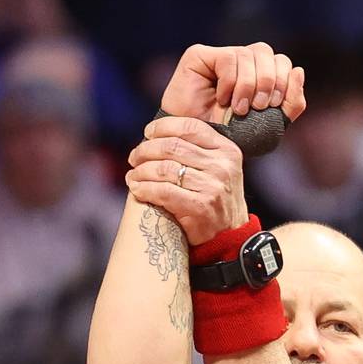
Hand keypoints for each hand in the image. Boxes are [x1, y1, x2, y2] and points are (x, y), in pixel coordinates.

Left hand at [127, 115, 251, 244]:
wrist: (230, 236)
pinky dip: (144, 189)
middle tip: (134, 158)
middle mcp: (221, 166)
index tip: (148, 133)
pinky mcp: (200, 207)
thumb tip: (159, 134)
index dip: (163, 127)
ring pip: (164, 168)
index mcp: (226, 150)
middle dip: (145, 150)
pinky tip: (137, 190)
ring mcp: (212, 186)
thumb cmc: (216, 199)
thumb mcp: (219, 168)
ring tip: (133, 176)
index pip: (190, 127)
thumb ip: (198, 150)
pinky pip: (163, 191)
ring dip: (141, 171)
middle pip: (172, 146)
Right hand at [160, 43, 306, 123]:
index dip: (284, 80)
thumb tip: (299, 71)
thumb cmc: (230, 135)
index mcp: (259, 74)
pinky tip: (222, 98)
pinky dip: (230, 82)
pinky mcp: (200, 55)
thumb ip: (291, 103)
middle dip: (269, 81)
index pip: (282, 62)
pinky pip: (227, 58)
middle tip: (258, 107)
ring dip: (248, 85)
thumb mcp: (269, 124)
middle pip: (267, 53)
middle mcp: (241, 61)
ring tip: (238, 109)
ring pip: (248, 55)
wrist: (196, 144)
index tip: (274, 106)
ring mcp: (221, 56)